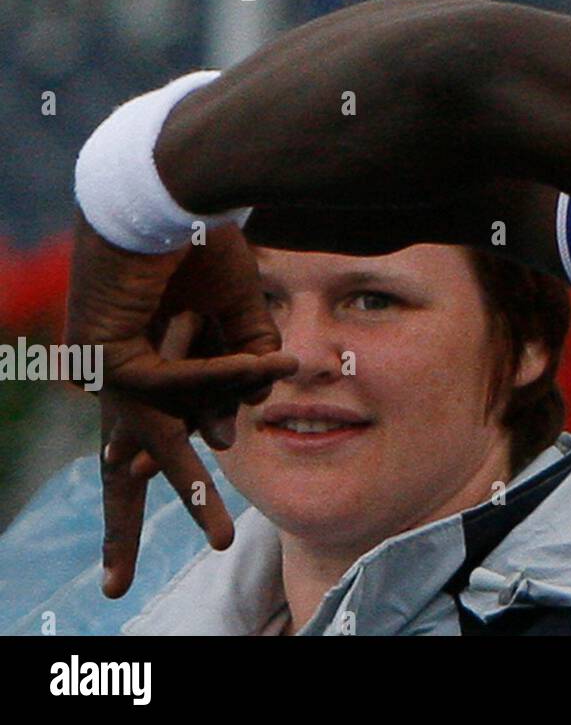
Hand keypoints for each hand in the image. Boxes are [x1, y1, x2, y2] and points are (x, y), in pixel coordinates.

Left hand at [64, 212, 296, 594]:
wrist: (165, 185)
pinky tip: (263, 361)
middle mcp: (116, 373)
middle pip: (122, 460)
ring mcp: (105, 368)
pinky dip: (220, 375)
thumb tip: (244, 419)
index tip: (183, 493)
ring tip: (220, 540)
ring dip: (193, 487)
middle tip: (114, 587)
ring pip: (151, 442)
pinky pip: (175, 385)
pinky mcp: (107, 354)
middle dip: (126, 524)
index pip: (152, 428)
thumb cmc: (202, 240)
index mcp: (144, 360)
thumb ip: (244, 363)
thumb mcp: (239, 311)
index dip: (161, 469)